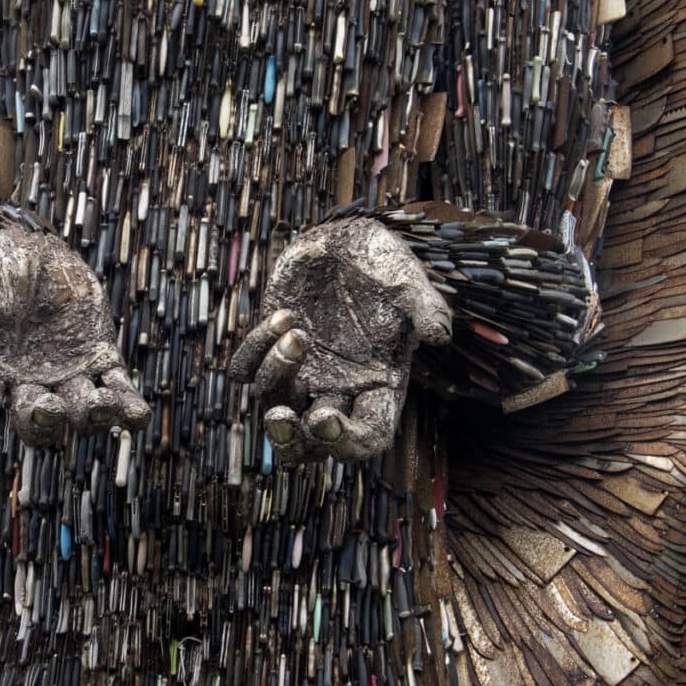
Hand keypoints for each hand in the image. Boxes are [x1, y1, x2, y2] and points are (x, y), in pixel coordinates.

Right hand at [0, 227, 148, 449]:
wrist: (40, 250)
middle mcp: (28, 383)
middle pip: (33, 419)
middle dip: (41, 420)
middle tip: (49, 409)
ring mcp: (66, 376)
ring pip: (78, 412)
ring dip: (90, 417)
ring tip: (98, 409)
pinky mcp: (99, 360)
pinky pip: (115, 389)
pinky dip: (126, 405)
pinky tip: (136, 413)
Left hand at [228, 216, 451, 462]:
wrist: (347, 240)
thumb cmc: (384, 266)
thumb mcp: (410, 283)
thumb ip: (427, 308)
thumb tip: (438, 335)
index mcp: (378, 388)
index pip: (367, 437)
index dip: (346, 441)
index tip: (325, 418)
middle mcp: (338, 390)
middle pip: (310, 445)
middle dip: (290, 442)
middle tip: (279, 418)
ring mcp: (302, 373)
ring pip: (273, 405)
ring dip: (277, 374)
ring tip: (296, 332)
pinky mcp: (271, 350)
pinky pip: (246, 370)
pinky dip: (255, 350)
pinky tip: (284, 316)